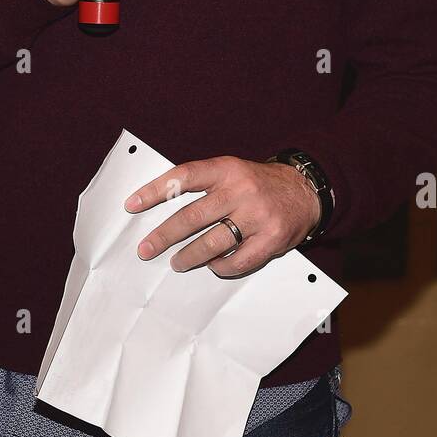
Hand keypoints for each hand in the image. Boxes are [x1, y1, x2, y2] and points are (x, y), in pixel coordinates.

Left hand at [123, 155, 321, 277]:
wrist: (305, 191)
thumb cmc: (258, 184)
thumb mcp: (232, 171)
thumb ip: (204, 183)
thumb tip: (162, 203)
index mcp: (227, 169)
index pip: (184, 177)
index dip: (155, 190)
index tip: (132, 205)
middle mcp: (241, 190)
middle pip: (193, 216)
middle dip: (165, 236)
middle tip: (146, 249)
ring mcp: (257, 216)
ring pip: (213, 243)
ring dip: (190, 256)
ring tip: (177, 262)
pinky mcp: (271, 239)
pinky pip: (238, 261)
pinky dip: (221, 267)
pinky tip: (213, 266)